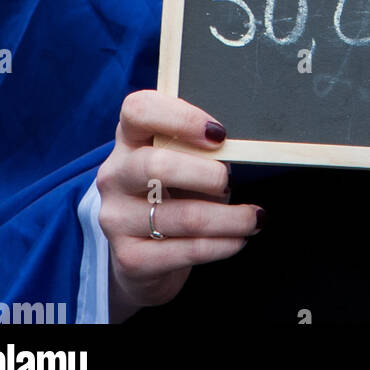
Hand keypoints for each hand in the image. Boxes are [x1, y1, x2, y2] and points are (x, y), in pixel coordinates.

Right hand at [96, 90, 262, 320]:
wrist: (143, 258)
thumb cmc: (174, 193)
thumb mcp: (184, 162)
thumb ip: (201, 151)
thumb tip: (238, 151)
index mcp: (128, 140)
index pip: (138, 110)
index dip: (180, 117)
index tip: (218, 134)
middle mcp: (115, 176)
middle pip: (156, 165)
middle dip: (206, 174)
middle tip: (229, 181)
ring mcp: (117, 219)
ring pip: (184, 216)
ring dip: (231, 219)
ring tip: (254, 218)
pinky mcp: (131, 259)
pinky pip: (188, 250)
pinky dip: (223, 244)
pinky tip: (238, 240)